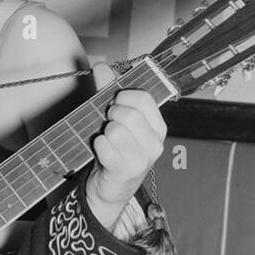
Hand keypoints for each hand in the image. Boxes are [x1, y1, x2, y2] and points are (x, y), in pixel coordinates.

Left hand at [85, 64, 166, 230]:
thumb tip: (101, 66)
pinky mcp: (127, 171)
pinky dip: (98, 146)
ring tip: (106, 141)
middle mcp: (155, 142)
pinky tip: (102, 151)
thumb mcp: (114, 119)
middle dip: (111, 114)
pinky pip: (104, 146)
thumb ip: (108, 91)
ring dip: (104, 133)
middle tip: (108, 123)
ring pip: (115, 130)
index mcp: (157, 126)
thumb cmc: (115, 151)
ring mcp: (143, 158)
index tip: (114, 103)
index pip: (144, 98)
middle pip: (129, 113)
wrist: (110, 188)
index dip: (123, 96)